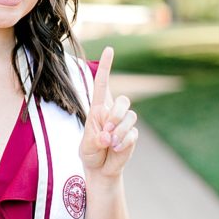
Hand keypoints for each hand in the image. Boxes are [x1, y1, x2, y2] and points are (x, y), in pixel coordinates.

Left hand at [80, 47, 138, 178]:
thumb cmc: (90, 152)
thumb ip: (95, 138)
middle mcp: (113, 112)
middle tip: (106, 131)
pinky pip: (133, 133)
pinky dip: (124, 141)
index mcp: (99, 108)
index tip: (109, 49)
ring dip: (119, 131)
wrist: (100, 169)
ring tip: (110, 144)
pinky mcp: (132, 134)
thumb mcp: (86, 145)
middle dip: (116, 115)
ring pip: (130, 117)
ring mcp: (125, 123)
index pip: (103, 84)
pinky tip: (116, 148)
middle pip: (123, 100)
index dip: (106, 66)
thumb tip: (108, 134)